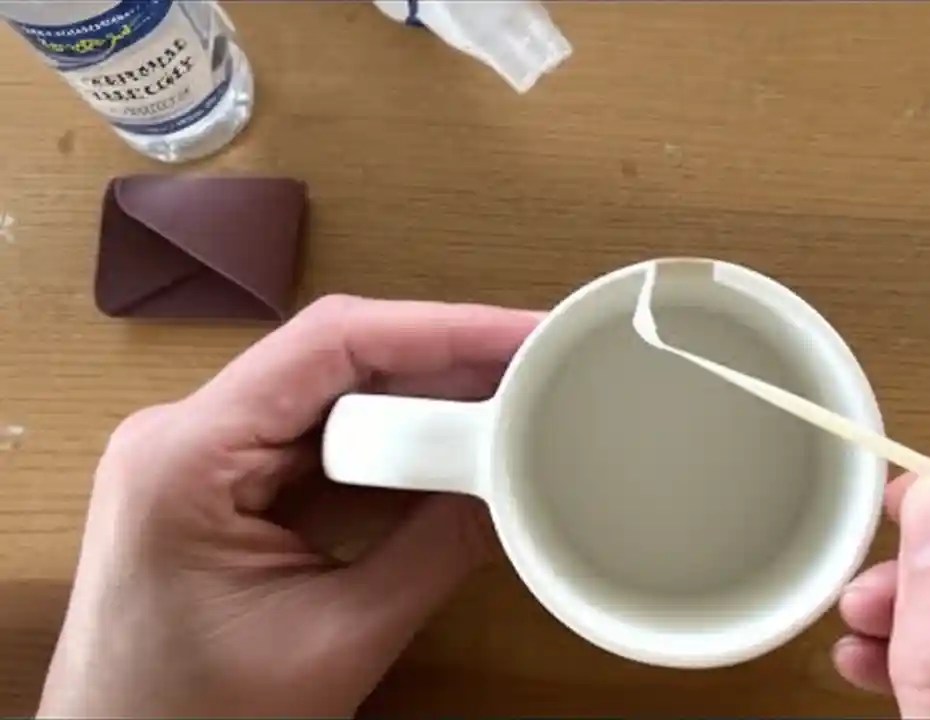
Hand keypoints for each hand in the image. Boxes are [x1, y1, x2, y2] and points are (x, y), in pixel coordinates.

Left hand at [38, 296, 541, 717]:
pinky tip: (454, 444)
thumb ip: (434, 553)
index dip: (440, 328)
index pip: (329, 345)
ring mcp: (203, 456)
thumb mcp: (336, 639)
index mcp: (186, 455)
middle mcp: (186, 433)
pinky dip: (395, 440)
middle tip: (537, 365)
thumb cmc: (194, 719)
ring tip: (511, 399)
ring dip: (424, 398)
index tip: (521, 333)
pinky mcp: (227, 485)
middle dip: (444, 360)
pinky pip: (323, 437)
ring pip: (335, 393)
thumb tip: (516, 486)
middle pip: (336, 360)